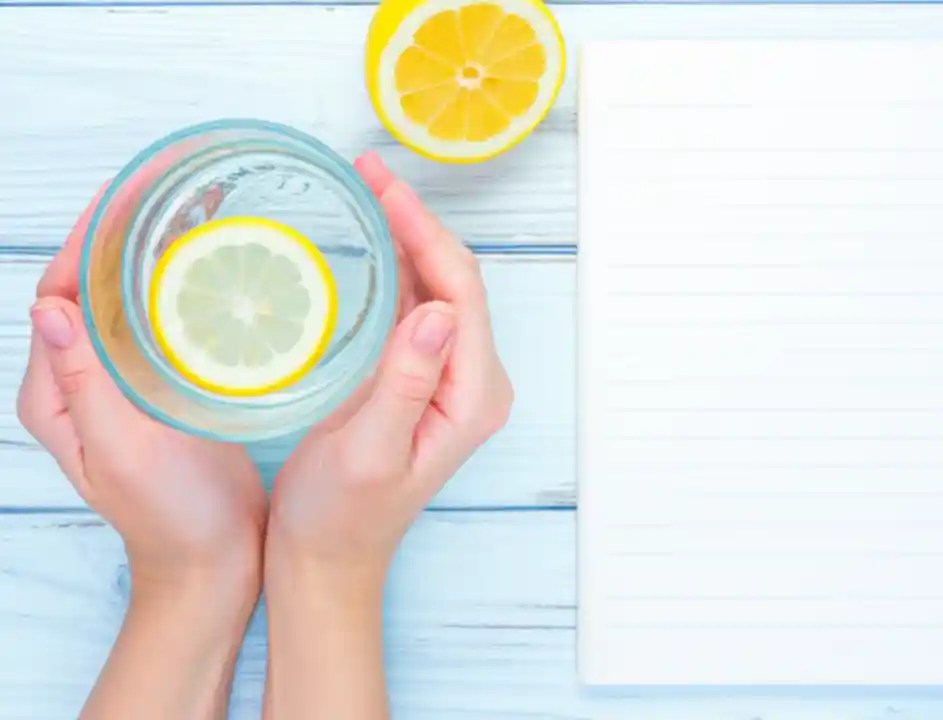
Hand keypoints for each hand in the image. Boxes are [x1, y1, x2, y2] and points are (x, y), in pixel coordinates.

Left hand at [15, 189, 265, 718]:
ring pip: (132, 296)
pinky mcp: (165, 390)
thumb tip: (53, 305)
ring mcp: (125, 384)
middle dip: (128, 226)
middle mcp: (84, 380)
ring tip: (201, 203)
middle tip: (174, 181)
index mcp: (58, 392)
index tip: (128, 191)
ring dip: (159, 247)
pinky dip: (186, 282)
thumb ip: (85, 382)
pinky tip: (220, 264)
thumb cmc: (171, 517)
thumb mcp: (124, 449)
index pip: (61, 291)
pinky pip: (165, 321)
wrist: (213, 564)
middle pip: (96, 283)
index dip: (90, 236)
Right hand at [262, 151, 512, 717]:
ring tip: (368, 188)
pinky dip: (400, 266)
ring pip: (439, 288)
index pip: (461, 292)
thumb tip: (436, 310)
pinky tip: (372, 240)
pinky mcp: (423, 380)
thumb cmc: (341, 517)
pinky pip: (419, 308)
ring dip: (409, 236)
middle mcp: (473, 382)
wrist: (328, 560)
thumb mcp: (368, 451)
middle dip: (418, 220)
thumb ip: (405, 382)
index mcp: (471, 395)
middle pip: (456, 281)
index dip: (426, 231)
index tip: (383, 185)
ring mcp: (450, 379)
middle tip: (368, 170)